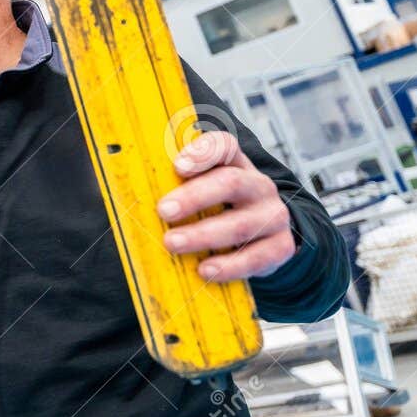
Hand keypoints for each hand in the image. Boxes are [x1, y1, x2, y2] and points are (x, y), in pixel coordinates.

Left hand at [157, 132, 295, 282]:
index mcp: (236, 164)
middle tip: (164, 211)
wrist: (267, 238)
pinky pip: (257, 257)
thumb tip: (134, 193)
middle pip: (230, 183)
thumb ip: (178, 188)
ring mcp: (273, 216)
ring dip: (203, 235)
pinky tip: (205, 270)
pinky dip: (229, 265)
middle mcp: (258, 186)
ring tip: (173, 243)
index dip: (202, 153)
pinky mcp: (281, 247)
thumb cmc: (223, 210)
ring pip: (240, 223)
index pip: (224, 146)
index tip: (178, 166)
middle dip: (194, 197)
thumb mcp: (204, 191)